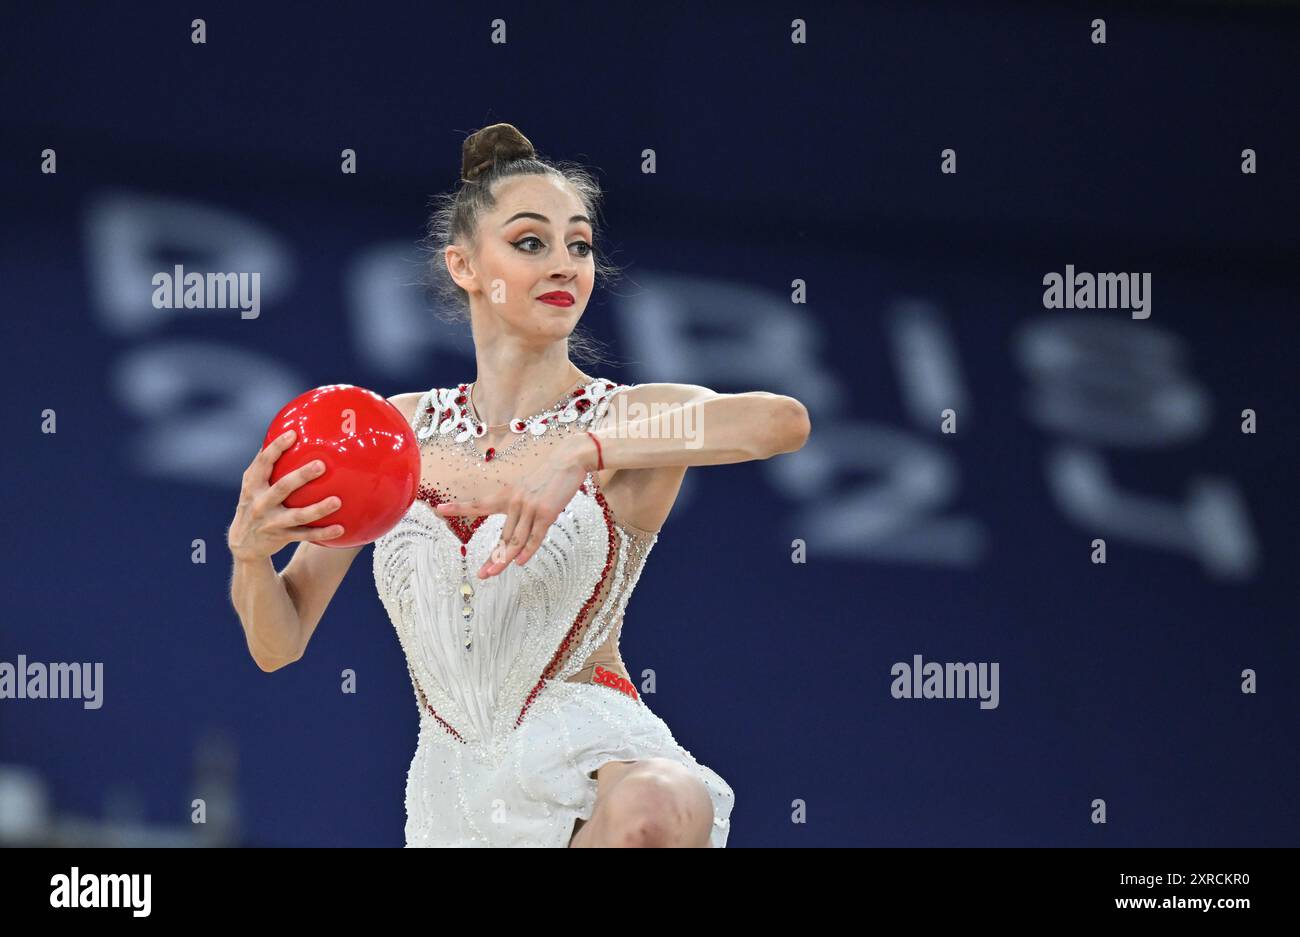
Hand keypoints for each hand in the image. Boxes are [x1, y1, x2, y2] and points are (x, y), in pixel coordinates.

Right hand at [227, 429, 345, 561]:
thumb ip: (265, 464)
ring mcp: (271, 522)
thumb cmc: (254, 503)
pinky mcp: (282, 538)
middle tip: (321, 465)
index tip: (293, 434)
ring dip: (318, 509)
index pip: (263, 463)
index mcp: (252, 485)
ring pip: (297, 516)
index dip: (277, 448)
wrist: (243, 544)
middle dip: (301, 476)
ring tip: (337, 501)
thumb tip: (285, 432)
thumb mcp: (252, 485)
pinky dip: (323, 533)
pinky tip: (341, 528)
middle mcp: (260, 503)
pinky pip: (305, 536)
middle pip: (282, 488)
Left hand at [434, 444, 590, 578]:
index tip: (440, 509)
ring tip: (493, 573)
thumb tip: (519, 527)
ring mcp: (530, 508)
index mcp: (506, 495)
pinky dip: (527, 551)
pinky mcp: (547, 513)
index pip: (479, 503)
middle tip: (481, 574)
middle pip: (501, 535)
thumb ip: (521, 506)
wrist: (569, 460)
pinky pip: (535, 537)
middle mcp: (514, 501)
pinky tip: (520, 562)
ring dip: (504, 559)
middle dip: (491, 557)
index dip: (459, 507)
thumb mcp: (528, 487)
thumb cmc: (550, 475)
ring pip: (515, 540)